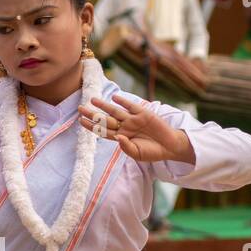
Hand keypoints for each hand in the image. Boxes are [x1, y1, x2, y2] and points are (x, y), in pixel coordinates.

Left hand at [79, 92, 193, 163]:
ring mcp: (133, 119)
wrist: (170, 146)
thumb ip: (126, 146)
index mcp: (121, 137)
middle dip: (93, 114)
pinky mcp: (143, 113)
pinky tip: (114, 97)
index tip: (80, 121)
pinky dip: (123, 101)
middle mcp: (124, 127)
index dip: (91, 126)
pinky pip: (130, 106)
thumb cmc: (152, 152)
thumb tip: (118, 137)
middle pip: (105, 120)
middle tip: (80, 108)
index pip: (102, 131)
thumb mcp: (137, 153)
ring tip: (93, 100)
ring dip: (104, 105)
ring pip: (115, 111)